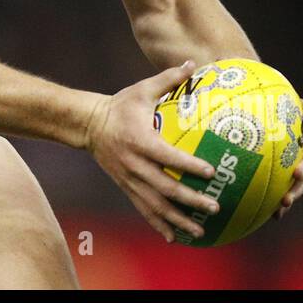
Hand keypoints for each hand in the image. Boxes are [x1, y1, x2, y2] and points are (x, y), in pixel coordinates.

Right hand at [86, 61, 222, 243]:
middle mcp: (134, 164)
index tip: (210, 172)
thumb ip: (168, 79)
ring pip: (156, 205)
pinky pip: (144, 210)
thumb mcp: (142, 90)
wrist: (88, 125)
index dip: (188, 165)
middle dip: (190, 200)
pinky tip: (176, 238)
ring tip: (201, 232)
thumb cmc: (121, 105)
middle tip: (214, 207)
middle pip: (165, 188)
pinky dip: (160, 225)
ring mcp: (129, 179)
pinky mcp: (126, 187)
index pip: (167, 157)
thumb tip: (193, 63)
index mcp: (140, 140)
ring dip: (179, 220)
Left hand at [273, 98, 302, 220]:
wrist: (269, 104)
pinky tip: (271, 216)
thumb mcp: (293, 99)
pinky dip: (278, 202)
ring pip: (297, 186)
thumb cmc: (282, 100)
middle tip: (286, 198)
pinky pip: (283, 187)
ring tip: (280, 208)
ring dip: (291, 198)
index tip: (296, 173)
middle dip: (298, 189)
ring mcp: (295, 163)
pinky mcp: (283, 170)